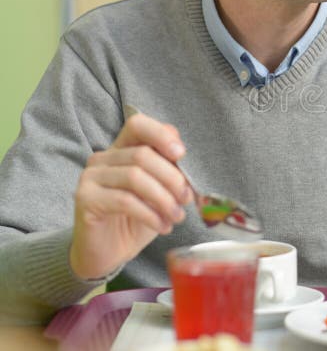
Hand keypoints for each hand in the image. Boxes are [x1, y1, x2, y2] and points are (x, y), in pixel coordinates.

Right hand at [70, 112, 192, 279]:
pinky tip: (162, 226)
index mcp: (122, 149)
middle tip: (187, 199)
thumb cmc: (136, 219)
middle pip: (142, 154)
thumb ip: (170, 172)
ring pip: (135, 177)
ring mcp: (90, 177)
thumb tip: (189, 164)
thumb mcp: (160, 192)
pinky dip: (150, 214)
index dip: (161, 134)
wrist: (108, 253)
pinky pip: (124, 200)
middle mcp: (103, 158)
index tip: (181, 154)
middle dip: (172, 178)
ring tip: (177, 216)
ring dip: (164, 198)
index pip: (138, 125)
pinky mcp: (85, 199)